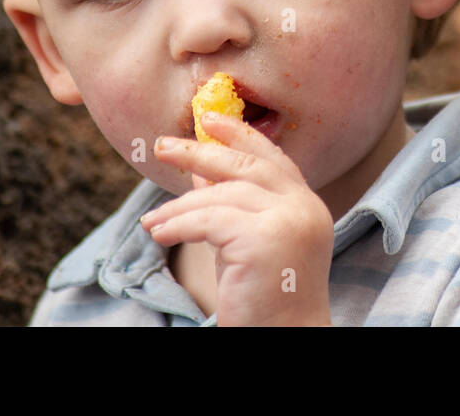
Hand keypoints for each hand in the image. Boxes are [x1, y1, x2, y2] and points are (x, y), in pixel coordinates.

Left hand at [140, 113, 333, 325]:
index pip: (273, 158)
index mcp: (307, 205)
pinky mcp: (265, 239)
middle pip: (247, 165)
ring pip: (223, 195)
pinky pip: (210, 220)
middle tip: (162, 145)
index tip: (209, 119)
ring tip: (151, 221)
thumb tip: (200, 169)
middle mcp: (305, 208)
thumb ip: (231, 205)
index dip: (240, 135)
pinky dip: (178, 224)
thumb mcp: (244, 242)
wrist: (282, 340)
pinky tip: (159, 233)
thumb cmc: (262, 299)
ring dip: (179, 206)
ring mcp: (289, 221)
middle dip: (201, 152)